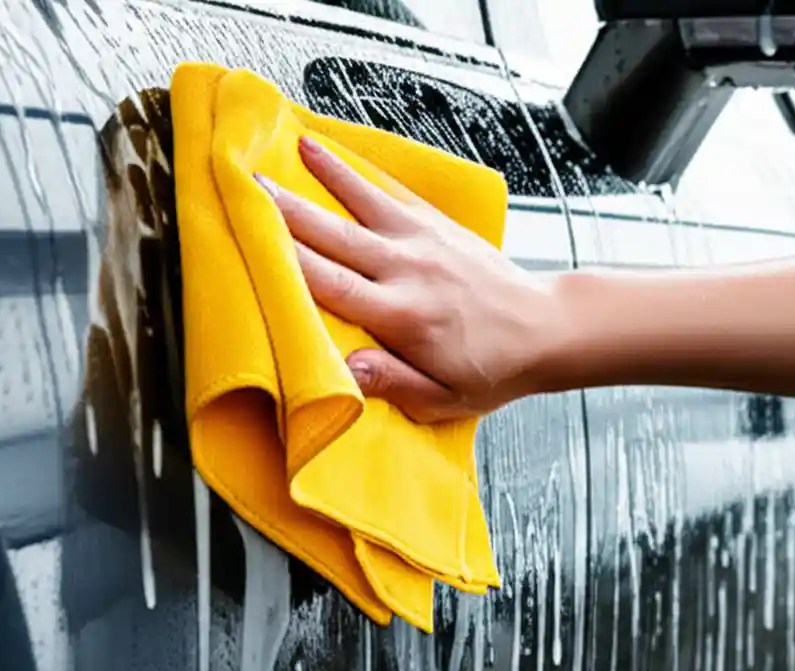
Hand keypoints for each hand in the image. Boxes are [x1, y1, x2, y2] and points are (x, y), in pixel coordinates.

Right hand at [256, 137, 559, 421]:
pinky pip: (394, 194)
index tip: (251, 237)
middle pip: (335, 235)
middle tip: (249, 184)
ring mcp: (425, 242)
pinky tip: (338, 158)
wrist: (545, 328)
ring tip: (294, 148)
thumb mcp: (444, 398)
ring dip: (326, 175)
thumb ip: (393, 383)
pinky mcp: (438, 226)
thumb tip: (345, 370)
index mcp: (402, 315)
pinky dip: (362, 175)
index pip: (331, 284)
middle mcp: (409, 270)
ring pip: (364, 202)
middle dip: (288, 209)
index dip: (287, 260)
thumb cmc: (491, 369)